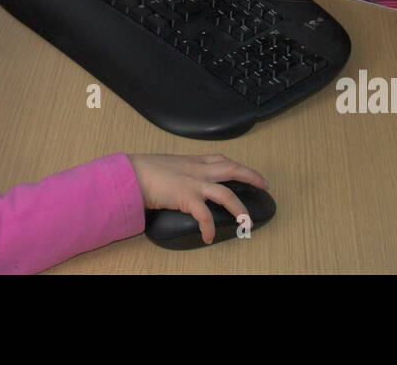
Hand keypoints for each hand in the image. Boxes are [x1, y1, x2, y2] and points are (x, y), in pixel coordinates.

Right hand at [127, 153, 267, 243]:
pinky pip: (205, 215)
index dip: (237, 165)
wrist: (133, 174)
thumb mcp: (168, 165)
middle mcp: (197, 170)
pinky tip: (209, 236)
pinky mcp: (187, 197)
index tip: (247, 171)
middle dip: (251, 176)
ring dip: (239, 208)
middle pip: (232, 169)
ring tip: (246, 221)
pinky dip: (209, 227)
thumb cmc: (145, 170)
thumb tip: (182, 181)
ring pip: (226, 194)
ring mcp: (194, 183)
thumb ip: (180, 171)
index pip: (221, 159)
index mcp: (193, 162)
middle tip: (263, 185)